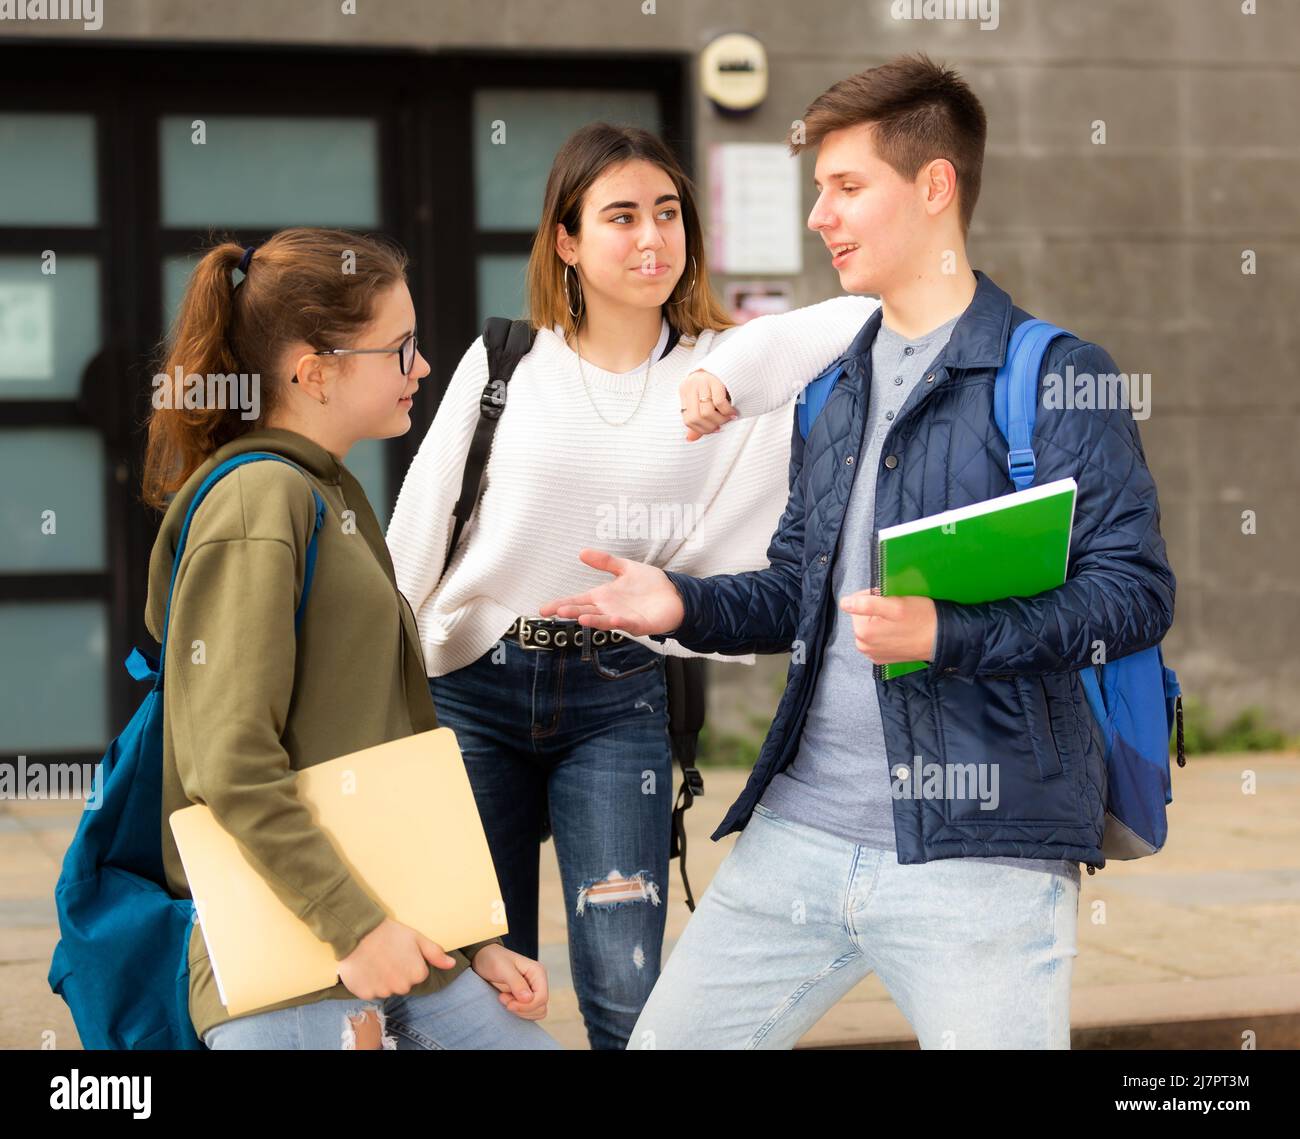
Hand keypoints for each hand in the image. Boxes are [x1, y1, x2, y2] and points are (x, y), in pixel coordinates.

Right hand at [337, 918, 456, 1000]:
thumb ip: (435, 954)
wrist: (360, 932)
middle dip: (397, 973)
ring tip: (375, 961)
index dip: (409, 963)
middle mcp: (402, 987)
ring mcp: (383, 992)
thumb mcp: (417, 938)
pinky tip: (365, 968)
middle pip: (402, 984)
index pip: (417, 975)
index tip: (400, 953)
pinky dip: (368, 983)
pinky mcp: (365, 994)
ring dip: (382, 979)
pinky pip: (370, 992)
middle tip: (387, 956)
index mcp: (417, 974)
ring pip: (386, 989)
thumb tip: (451, 964)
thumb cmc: (390, 933)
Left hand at [471, 944, 550, 1020]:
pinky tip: (507, 1001)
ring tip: (504, 998)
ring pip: (537, 1011)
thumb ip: (516, 983)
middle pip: (540, 1007)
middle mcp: (539, 982)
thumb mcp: (502, 968)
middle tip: (503, 998)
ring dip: (520, 1011)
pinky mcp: (527, 997)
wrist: (484, 958)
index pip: (542, 998)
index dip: (526, 1006)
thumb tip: (529, 999)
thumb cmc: (493, 959)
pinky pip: (530, 1012)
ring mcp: (533, 990)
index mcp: (538, 972)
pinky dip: (519, 1012)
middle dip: (522, 1008)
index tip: (508, 1004)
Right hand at [538, 548, 684, 634]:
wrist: (674, 594)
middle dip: (572, 611)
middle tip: (557, 611)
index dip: (561, 604)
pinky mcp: (640, 624)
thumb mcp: (624, 567)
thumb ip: (604, 561)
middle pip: (586, 610)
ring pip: (604, 620)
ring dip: (593, 619)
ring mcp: (623, 618)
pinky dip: (620, 623)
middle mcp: (609, 609)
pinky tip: (613, 619)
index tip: (544, 609)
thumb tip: (582, 552)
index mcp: (603, 597)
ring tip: (580, 617)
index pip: (577, 600)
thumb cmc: (649, 584)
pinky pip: (628, 624)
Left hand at [679, 369, 737, 440]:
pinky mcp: (715, 380)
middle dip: (711, 426)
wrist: (729, 362)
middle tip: (722, 426)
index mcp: (685, 390)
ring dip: (720, 420)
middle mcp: (690, 385)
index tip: (714, 429)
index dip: (701, 429)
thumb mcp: (703, 401)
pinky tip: (733, 412)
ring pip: (707, 412)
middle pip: (696, 418)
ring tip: (729, 419)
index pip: (688, 420)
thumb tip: (690, 439)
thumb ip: (697, 419)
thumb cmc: (715, 385)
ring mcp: (702, 381)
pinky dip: (727, 412)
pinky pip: (719, 403)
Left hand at [840, 590, 936, 664]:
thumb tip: (843, 603)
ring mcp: (873, 654)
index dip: (874, 596)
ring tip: (900, 621)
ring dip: (882, 620)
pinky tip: (900, 631)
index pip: (858, 602)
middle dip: (877, 610)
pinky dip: (886, 632)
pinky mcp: (883, 659)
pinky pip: (877, 638)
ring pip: (870, 626)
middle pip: (863, 616)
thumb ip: (866, 604)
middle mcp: (863, 646)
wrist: (944, 640)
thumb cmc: (921, 618)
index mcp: (862, 632)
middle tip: (897, 610)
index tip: (891, 599)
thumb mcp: (895, 605)